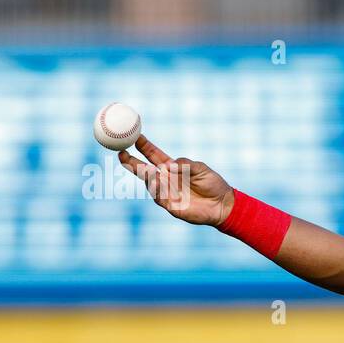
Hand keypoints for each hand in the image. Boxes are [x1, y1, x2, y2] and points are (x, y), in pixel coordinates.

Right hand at [118, 135, 234, 226]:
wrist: (222, 204)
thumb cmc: (213, 184)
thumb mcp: (201, 168)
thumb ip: (186, 164)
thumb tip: (168, 165)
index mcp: (172, 167)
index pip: (153, 155)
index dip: (144, 146)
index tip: (135, 136)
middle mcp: (166, 179)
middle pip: (143, 169)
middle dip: (131, 161)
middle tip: (121, 152)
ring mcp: (166, 192)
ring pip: (150, 183)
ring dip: (148, 176)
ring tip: (150, 170)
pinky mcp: (170, 206)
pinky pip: (158, 197)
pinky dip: (156, 189)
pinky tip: (157, 182)